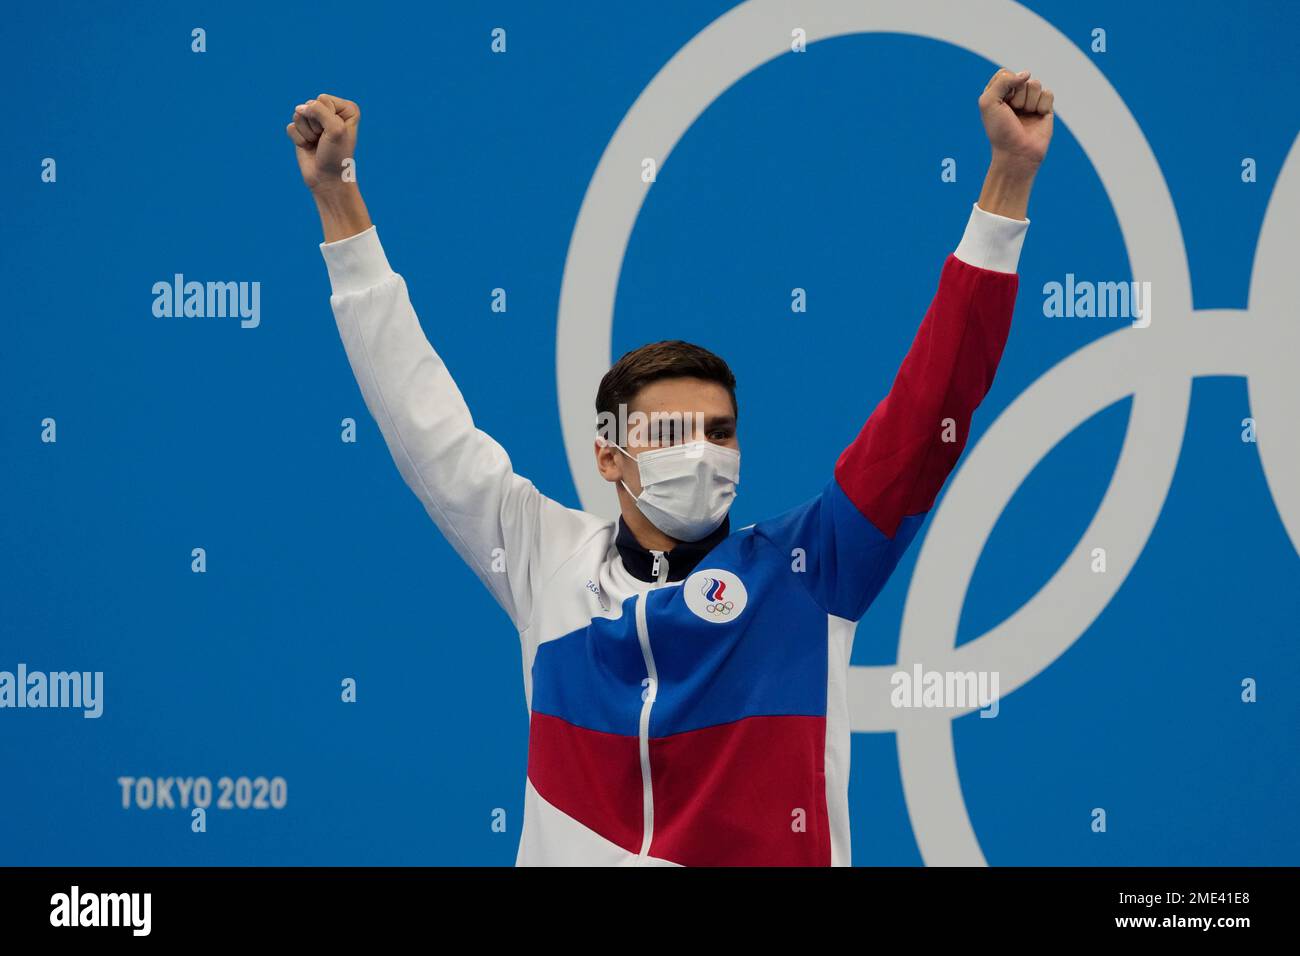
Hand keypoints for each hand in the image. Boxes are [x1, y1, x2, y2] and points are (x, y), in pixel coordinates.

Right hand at [286, 93, 371, 241]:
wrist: (327, 179)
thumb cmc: (337, 156)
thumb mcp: (335, 129)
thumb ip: (318, 110)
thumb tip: (298, 108)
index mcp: (346, 109)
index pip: (323, 99)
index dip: (325, 117)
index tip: (334, 134)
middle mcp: (331, 112)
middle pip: (309, 105)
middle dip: (315, 125)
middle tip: (324, 140)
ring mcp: (316, 122)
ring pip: (298, 115)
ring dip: (307, 133)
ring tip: (317, 143)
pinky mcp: (302, 131)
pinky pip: (291, 127)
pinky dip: (298, 139)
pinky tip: (308, 147)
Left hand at [979, 68, 1054, 174]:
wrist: (1017, 153)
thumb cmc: (1000, 130)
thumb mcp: (988, 102)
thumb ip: (1002, 81)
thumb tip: (1027, 74)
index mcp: (997, 94)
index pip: (1005, 73)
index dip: (1005, 87)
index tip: (1001, 105)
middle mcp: (1014, 96)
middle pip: (1022, 78)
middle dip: (1017, 96)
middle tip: (1013, 114)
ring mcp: (1030, 101)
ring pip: (1035, 84)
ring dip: (1029, 102)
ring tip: (1024, 117)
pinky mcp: (1045, 108)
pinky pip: (1048, 94)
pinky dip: (1042, 106)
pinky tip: (1037, 117)